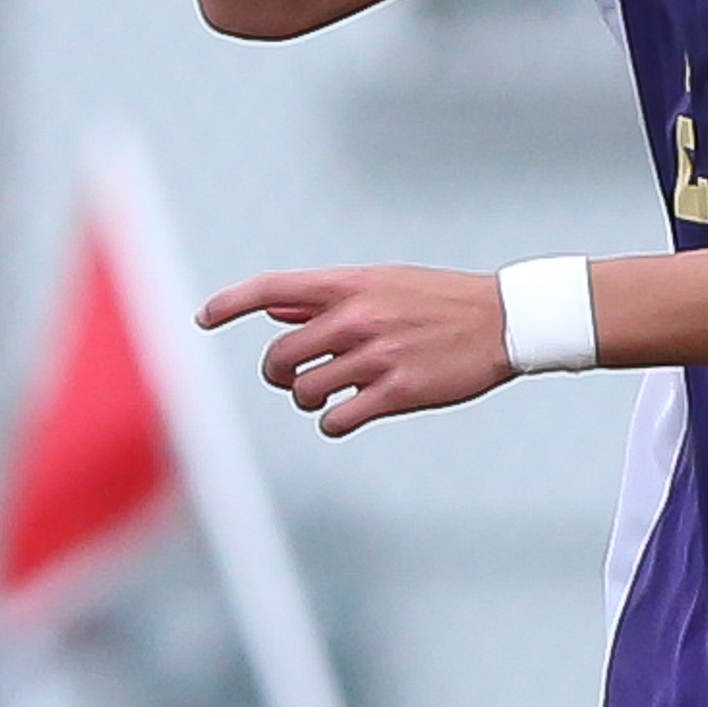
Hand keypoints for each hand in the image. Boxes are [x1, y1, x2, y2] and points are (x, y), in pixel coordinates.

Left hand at [198, 264, 510, 436]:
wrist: (503, 321)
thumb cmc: (441, 301)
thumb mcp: (384, 284)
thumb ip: (328, 300)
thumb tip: (280, 311)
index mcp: (350, 284)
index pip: (272, 289)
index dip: (230, 303)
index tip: (203, 318)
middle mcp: (357, 317)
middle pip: (282, 356)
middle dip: (280, 374)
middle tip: (293, 378)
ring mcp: (376, 356)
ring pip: (306, 392)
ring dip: (309, 399)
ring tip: (329, 395)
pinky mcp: (397, 393)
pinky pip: (338, 419)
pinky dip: (335, 421)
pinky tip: (349, 414)